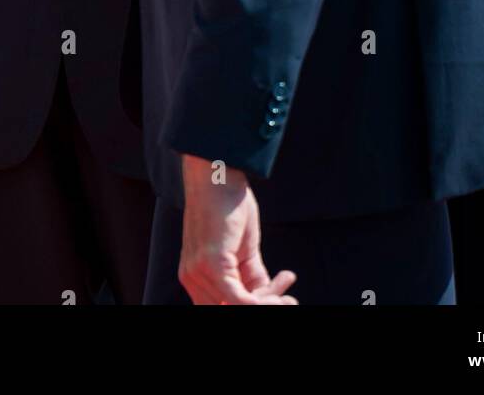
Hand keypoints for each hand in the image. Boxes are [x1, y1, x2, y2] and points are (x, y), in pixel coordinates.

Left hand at [179, 155, 297, 304]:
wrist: (217, 173)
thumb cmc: (228, 205)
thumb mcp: (243, 249)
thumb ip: (252, 277)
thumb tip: (273, 299)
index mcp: (196, 278)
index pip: (225, 306)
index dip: (256, 305)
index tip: (285, 298)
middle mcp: (192, 280)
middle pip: (231, 309)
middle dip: (266, 305)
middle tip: (290, 297)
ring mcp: (199, 274)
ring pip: (237, 307)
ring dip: (269, 301)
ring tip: (288, 285)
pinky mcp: (212, 266)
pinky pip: (238, 299)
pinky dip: (262, 300)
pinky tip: (282, 290)